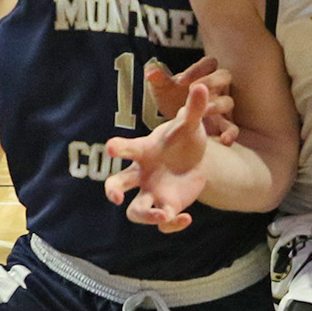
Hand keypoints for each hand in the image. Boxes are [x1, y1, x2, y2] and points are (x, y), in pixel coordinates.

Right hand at [103, 81, 212, 232]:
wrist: (194, 161)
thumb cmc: (183, 139)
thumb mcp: (190, 125)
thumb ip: (193, 108)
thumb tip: (200, 86)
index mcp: (144, 152)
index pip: (127, 148)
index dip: (118, 147)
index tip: (111, 147)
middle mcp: (142, 175)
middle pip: (118, 184)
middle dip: (113, 190)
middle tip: (116, 197)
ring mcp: (152, 194)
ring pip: (137, 211)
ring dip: (147, 215)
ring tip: (164, 214)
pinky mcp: (167, 208)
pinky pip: (162, 222)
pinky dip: (173, 224)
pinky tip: (187, 219)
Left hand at [145, 56, 238, 144]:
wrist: (174, 124)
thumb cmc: (172, 99)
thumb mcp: (162, 89)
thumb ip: (157, 79)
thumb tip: (150, 71)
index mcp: (205, 73)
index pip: (208, 63)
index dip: (197, 69)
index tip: (180, 80)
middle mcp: (217, 87)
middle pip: (224, 76)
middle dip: (211, 81)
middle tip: (195, 89)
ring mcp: (222, 106)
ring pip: (228, 101)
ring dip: (216, 105)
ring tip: (202, 111)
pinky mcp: (223, 125)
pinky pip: (232, 127)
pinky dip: (230, 133)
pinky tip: (223, 140)